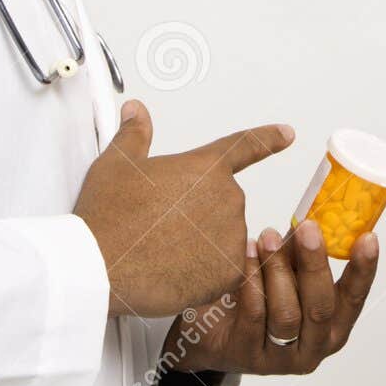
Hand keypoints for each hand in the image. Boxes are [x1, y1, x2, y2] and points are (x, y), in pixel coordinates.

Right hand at [73, 99, 293, 317]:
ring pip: (223, 238)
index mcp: (206, 167)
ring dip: (202, 244)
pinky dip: (202, 273)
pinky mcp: (228, 273)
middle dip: (198, 212)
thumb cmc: (108, 215)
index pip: (245, 146)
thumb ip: (135, 135)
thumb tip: (137, 112)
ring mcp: (230, 237)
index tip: (287, 134)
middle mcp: (227, 198)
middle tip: (160, 224)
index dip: (268, 139)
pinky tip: (172, 271)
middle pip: (223, 202)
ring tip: (162, 249)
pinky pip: (222, 271)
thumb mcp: (117, 164)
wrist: (98, 265)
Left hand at [164, 219, 378, 374]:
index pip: (354, 299)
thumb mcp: (287, 274)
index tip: (368, 238)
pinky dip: (252, 279)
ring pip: (287, 313)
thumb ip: (302, 255)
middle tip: (308, 228)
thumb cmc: (258, 298)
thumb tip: (313, 215)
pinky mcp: (249, 355)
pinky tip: (246, 254)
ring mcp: (281, 358)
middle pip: (320, 308)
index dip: (363, 270)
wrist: (210, 332)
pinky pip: (254, 314)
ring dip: (278, 269)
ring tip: (268, 237)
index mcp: (333, 326)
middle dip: (315, 264)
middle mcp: (313, 347)